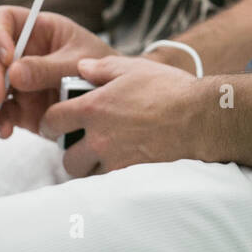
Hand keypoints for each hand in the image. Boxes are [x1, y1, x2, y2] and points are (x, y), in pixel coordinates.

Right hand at [0, 5, 109, 136]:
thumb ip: (48, 68)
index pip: (3, 19)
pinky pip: (2, 112)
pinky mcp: (21, 106)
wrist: (114, 101)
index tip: (7, 57)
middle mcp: (21, 53)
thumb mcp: (78, 63)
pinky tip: (4, 130)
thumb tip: (14, 73)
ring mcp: (19, 81)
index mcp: (37, 30)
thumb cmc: (101, 69)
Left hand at [39, 54, 216, 176]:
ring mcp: (116, 161)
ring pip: (88, 174)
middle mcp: (99, 138)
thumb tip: (82, 67)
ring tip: (105, 155)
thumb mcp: (133, 68)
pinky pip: (111, 183)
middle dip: (71, 152)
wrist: (201, 118)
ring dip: (92, 167)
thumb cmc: (170, 89)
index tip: (56, 126)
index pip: (53, 121)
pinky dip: (112, 176)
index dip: (50, 124)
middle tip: (83, 144)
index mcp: (93, 108)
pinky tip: (124, 164)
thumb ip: (102, 68)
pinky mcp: (133, 177)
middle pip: (67, 158)